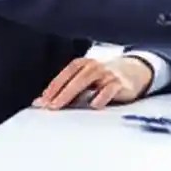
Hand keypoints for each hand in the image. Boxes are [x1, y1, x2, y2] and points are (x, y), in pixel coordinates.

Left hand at [33, 56, 153, 109]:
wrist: (132, 72)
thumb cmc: (102, 79)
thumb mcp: (83, 82)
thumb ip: (63, 91)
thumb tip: (39, 103)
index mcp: (82, 64)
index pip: (64, 75)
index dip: (52, 88)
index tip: (42, 102)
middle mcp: (93, 66)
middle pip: (75, 78)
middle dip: (60, 93)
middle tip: (50, 106)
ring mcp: (107, 74)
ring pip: (88, 81)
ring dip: (73, 93)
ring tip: (62, 105)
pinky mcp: (120, 83)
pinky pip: (110, 88)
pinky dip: (102, 96)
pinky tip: (94, 105)